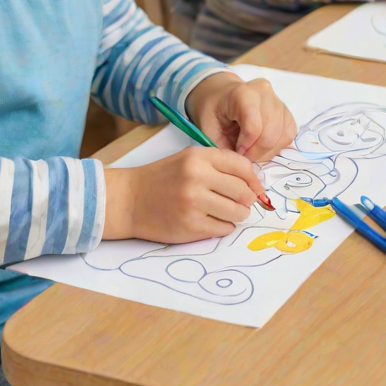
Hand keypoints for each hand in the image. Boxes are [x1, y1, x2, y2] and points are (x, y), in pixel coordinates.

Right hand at [102, 147, 263, 242]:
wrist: (129, 200)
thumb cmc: (162, 178)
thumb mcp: (188, 159)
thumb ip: (219, 165)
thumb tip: (254, 182)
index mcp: (199, 157)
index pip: (242, 166)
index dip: (254, 179)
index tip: (256, 188)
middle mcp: (197, 177)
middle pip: (244, 192)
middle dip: (247, 200)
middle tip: (241, 203)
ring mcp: (194, 203)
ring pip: (238, 212)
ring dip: (237, 215)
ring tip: (224, 212)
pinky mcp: (191, 226)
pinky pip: (224, 229)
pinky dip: (223, 226)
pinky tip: (211, 221)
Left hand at [186, 72, 296, 161]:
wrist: (221, 95)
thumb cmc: (213, 111)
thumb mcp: (209, 129)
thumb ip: (224, 148)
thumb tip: (243, 166)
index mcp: (242, 93)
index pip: (254, 126)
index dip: (246, 146)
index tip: (237, 152)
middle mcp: (264, 93)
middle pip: (270, 133)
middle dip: (257, 152)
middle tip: (244, 157)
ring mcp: (278, 100)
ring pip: (283, 135)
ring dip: (268, 151)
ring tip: (252, 151)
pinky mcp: (286, 111)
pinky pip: (289, 134)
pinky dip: (277, 146)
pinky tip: (263, 146)